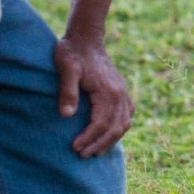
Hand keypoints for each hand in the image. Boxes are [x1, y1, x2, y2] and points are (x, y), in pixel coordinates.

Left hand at [55, 35, 134, 157]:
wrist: (85, 38)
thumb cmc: (72, 52)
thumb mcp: (66, 68)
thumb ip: (67, 91)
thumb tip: (66, 115)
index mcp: (108, 90)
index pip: (101, 123)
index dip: (89, 138)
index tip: (74, 147)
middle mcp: (119, 93)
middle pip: (115, 127)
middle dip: (100, 144)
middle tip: (82, 155)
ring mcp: (122, 92)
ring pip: (123, 124)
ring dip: (110, 140)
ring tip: (94, 152)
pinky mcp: (121, 91)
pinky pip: (126, 115)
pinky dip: (119, 129)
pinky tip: (109, 136)